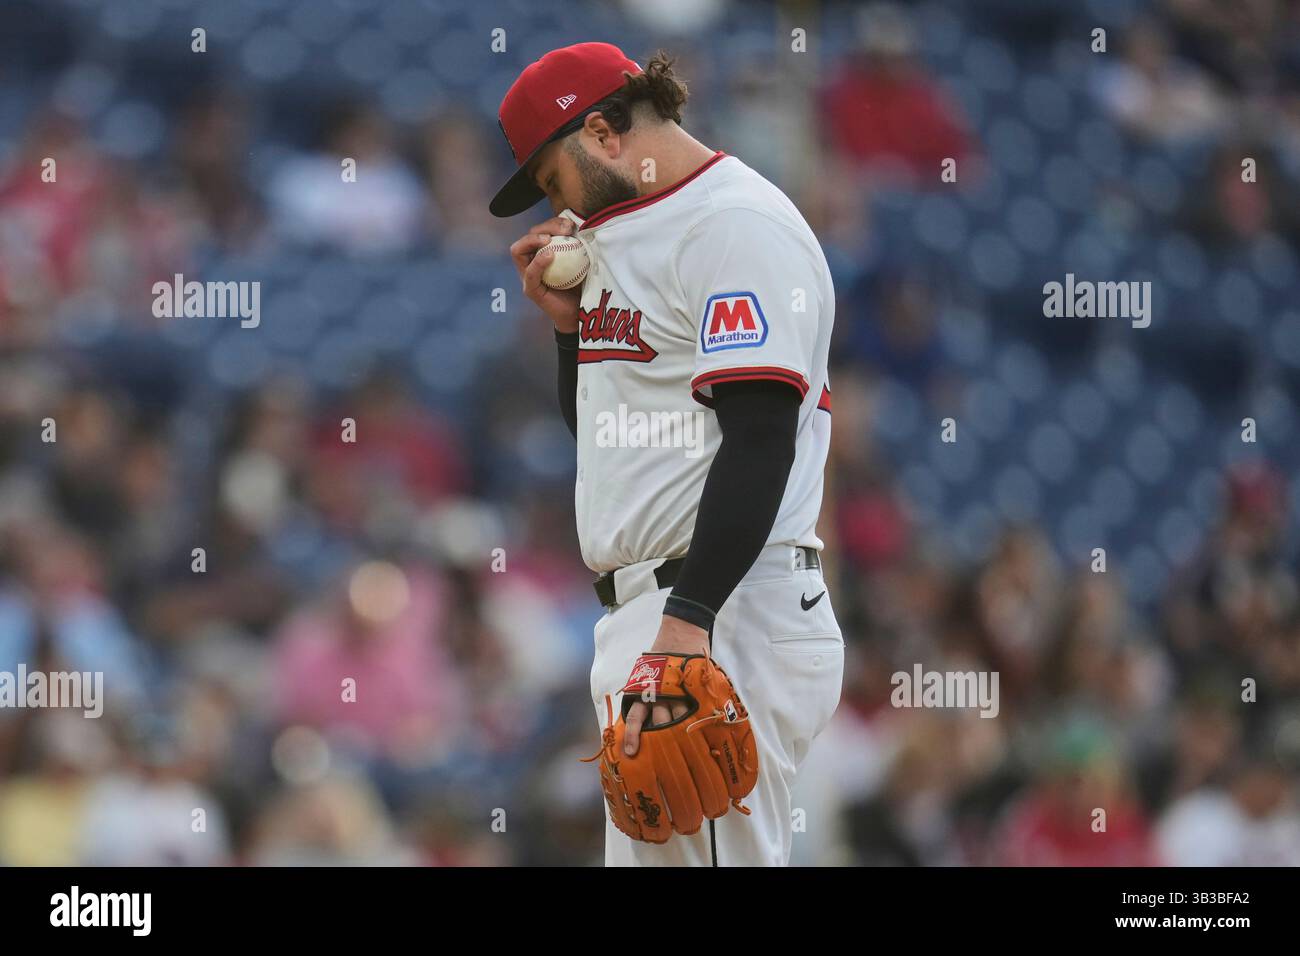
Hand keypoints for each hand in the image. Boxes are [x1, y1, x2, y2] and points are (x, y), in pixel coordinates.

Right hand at [509, 214, 582, 332]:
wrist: (580, 313)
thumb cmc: (580, 285)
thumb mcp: (580, 260)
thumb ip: (578, 245)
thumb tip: (585, 224)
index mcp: (543, 252)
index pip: (541, 229)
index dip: (554, 222)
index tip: (571, 225)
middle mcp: (532, 261)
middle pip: (529, 235)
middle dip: (546, 226)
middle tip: (565, 229)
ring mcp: (528, 275)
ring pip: (518, 250)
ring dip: (533, 240)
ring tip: (549, 239)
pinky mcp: (530, 289)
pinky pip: (529, 272)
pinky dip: (538, 261)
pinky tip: (549, 255)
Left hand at [622, 615, 710, 755]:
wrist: (681, 632)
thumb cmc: (660, 656)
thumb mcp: (645, 673)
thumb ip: (642, 694)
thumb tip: (638, 721)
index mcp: (644, 690)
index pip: (636, 717)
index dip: (633, 736)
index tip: (631, 752)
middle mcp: (660, 693)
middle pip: (660, 723)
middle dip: (660, 740)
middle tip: (662, 758)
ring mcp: (679, 691)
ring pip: (679, 719)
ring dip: (681, 734)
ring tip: (685, 751)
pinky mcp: (695, 687)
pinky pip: (697, 710)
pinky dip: (698, 721)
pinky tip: (703, 731)